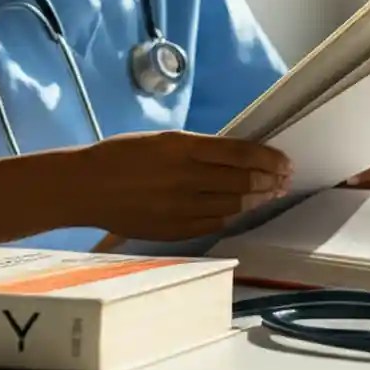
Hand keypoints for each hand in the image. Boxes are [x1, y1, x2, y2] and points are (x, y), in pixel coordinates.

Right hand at [72, 130, 291, 242]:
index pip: (240, 154)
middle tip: (284, 179)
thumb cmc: (121, 156)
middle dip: (269, 180)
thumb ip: (198, 149)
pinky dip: (233, 214)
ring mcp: (180, 207)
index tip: (284, 161)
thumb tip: (237, 157)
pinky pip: (214, 222)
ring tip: (270, 194)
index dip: (268, 159)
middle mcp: (185, 177)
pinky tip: (242, 209)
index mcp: (181, 147)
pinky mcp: (174, 229)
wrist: (84, 188)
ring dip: (257, 199)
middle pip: (243, 181)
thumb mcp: (161, 141)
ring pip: (233, 204)